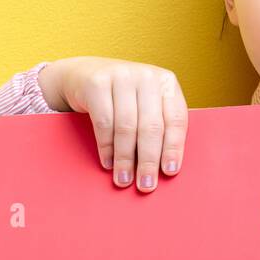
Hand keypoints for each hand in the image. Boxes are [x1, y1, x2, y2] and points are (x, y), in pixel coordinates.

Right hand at [39, 58, 187, 190]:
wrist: (83, 75)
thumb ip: (158, 126)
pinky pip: (104, 123)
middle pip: (151, 126)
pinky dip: (106, 147)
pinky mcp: (97, 83)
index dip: (173, 147)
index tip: (169, 171)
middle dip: (149, 160)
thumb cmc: (123, 98)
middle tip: (146, 185)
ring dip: (125, 159)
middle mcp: (146, 76)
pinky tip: (108, 163)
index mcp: (166, 82)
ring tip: (124, 179)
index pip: (176, 119)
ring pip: (126, 127)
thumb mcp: (146, 104)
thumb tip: (163, 168)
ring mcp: (121, 76)